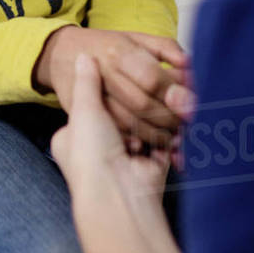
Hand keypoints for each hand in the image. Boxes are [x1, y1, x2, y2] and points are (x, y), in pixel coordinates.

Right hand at [34, 26, 193, 148]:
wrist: (61, 54)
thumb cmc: (106, 46)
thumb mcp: (136, 37)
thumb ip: (167, 48)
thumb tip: (191, 66)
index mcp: (120, 50)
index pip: (151, 77)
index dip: (174, 95)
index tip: (192, 106)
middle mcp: (105, 72)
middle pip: (143, 104)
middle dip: (169, 119)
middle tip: (187, 125)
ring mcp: (92, 95)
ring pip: (130, 123)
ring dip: (157, 134)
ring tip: (174, 136)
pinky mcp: (82, 114)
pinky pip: (115, 133)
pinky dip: (138, 141)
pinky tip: (152, 141)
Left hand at [51, 55, 184, 252]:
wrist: (117, 195)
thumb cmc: (92, 153)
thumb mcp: (83, 108)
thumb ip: (87, 81)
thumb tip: (84, 57)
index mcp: (76, 138)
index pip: (93, 107)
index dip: (109, 90)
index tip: (122, 74)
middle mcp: (100, 151)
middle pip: (122, 117)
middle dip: (137, 104)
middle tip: (147, 84)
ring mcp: (126, 161)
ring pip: (144, 129)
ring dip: (156, 117)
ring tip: (168, 98)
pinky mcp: (151, 168)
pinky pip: (163, 145)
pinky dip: (170, 134)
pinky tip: (176, 118)